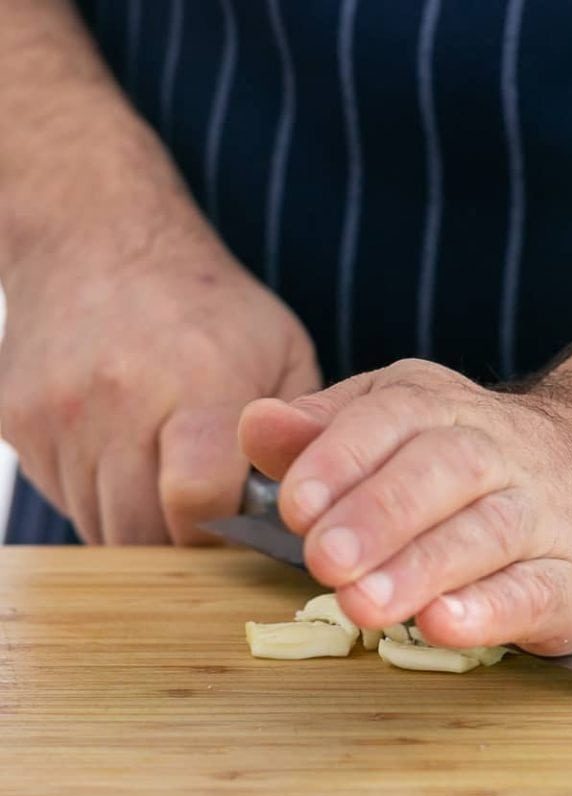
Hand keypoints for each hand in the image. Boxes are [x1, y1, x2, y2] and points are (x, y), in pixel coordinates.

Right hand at [0, 197, 319, 544]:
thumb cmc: (205, 304)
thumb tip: (304, 508)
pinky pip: (64, 499)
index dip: (219, 531)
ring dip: (138, 521)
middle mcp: (117, 399)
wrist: (98, 239)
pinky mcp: (19, 423)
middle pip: (142, 533)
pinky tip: (122, 452)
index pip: (196, 500)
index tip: (233, 523)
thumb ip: (298, 433)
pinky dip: (98, 496)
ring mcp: (58, 414)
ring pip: (99, 527)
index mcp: (198, 381)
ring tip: (162, 471)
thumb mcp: (281, 350)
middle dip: (179, 541)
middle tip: (203, 511)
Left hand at [239, 359, 571, 653]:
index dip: (342, 457)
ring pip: (490, 532)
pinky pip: (542, 589)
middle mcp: (502, 453)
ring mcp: (548, 515)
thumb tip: (256, 425)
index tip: (296, 503)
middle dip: (381, 512)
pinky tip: (443, 624)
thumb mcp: (399, 423)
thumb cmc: (473, 459)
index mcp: (446, 410)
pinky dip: (492, 608)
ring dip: (423, 567)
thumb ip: (325, 431)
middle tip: (325, 558)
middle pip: (446, 469)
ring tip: (363, 604)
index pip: (395, 416)